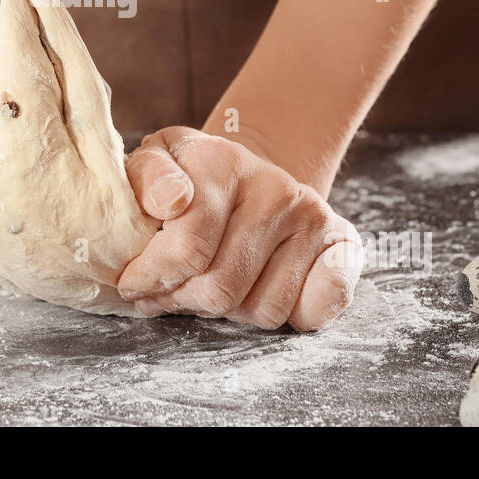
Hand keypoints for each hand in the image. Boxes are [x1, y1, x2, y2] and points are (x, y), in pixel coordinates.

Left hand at [120, 127, 362, 330]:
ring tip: (211, 284)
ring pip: (262, 311)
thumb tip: (170, 202)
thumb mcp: (155, 163)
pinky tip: (261, 291)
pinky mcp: (343, 244)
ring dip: (228, 312)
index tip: (134, 283)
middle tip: (170, 291)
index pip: (188, 248)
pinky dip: (290, 316)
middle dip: (184, 301)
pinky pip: (316, 311)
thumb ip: (145, 178)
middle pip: (221, 289)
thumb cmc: (190, 180)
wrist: (249, 174)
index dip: (151, 277)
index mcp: (222, 162)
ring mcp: (313, 216)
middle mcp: (275, 187)